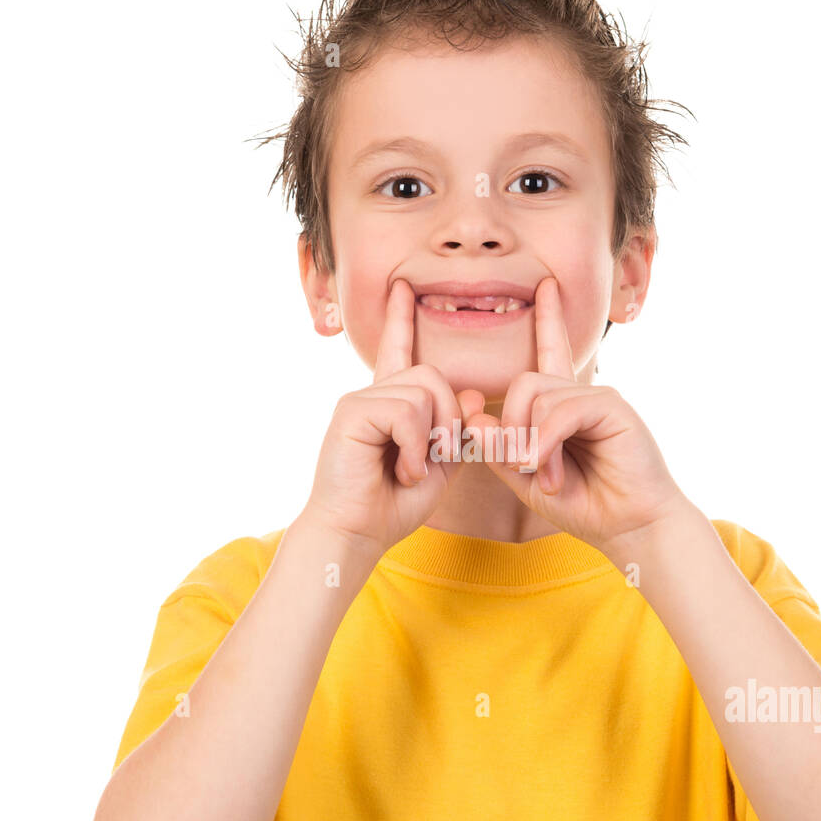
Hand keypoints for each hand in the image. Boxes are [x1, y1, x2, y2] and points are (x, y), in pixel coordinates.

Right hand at [302, 278, 466, 557]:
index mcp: (392, 404)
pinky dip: (416, 446)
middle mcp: (374, 394)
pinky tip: (403, 470)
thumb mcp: (439, 467)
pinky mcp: (352, 411)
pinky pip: (408, 410)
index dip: (402, 319)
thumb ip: (456, 432)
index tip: (403, 287)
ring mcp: (360, 399)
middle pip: (434, 376)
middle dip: (448, 420)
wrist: (357, 533)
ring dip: (432, 439)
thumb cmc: (392, 505)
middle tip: (432, 461)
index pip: (400, 351)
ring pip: (425, 391)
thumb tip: (468, 394)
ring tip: (412, 471)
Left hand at [459, 276, 689, 558]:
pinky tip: (547, 471)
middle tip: (521, 468)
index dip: (547, 319)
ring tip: (543, 477)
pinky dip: (545, 443)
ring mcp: (597, 396)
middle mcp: (579, 394)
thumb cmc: (584, 504)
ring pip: (536, 395)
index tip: (546, 285)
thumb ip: (498, 448)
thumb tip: (472, 413)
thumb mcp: (525, 478)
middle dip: (510, 426)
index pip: (548, 353)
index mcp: (561, 406)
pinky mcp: (611, 406)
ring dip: (529, 442)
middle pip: (522, 383)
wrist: (630, 527)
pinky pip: (560, 410)